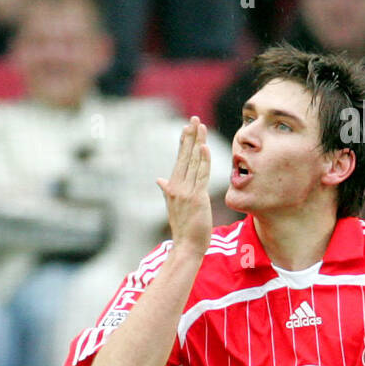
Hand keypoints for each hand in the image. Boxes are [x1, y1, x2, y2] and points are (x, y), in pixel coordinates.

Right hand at [156, 116, 212, 258]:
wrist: (186, 247)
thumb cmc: (184, 229)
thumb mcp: (173, 207)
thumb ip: (168, 191)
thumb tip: (160, 180)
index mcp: (172, 187)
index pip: (179, 160)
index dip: (183, 143)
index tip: (187, 128)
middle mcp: (177, 187)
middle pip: (185, 156)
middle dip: (190, 136)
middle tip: (194, 118)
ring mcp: (186, 192)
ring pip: (193, 162)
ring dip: (198, 142)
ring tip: (201, 126)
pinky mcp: (196, 198)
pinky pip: (201, 175)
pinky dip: (203, 161)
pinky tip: (204, 147)